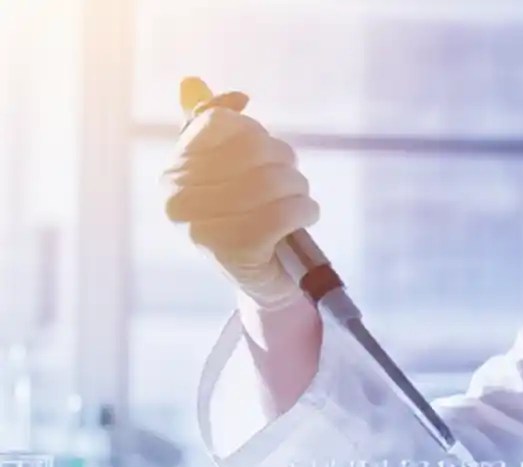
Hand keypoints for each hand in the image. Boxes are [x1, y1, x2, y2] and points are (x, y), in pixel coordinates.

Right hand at [161, 77, 317, 308]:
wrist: (266, 279)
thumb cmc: (249, 217)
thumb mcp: (230, 167)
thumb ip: (215, 124)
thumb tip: (206, 88)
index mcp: (173, 172)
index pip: (220, 123)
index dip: (254, 134)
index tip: (263, 156)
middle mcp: (178, 199)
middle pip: (253, 148)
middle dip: (284, 163)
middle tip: (288, 184)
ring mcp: (203, 229)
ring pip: (273, 180)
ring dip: (299, 189)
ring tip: (296, 203)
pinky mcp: (236, 251)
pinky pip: (285, 210)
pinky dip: (305, 210)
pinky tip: (302, 219)